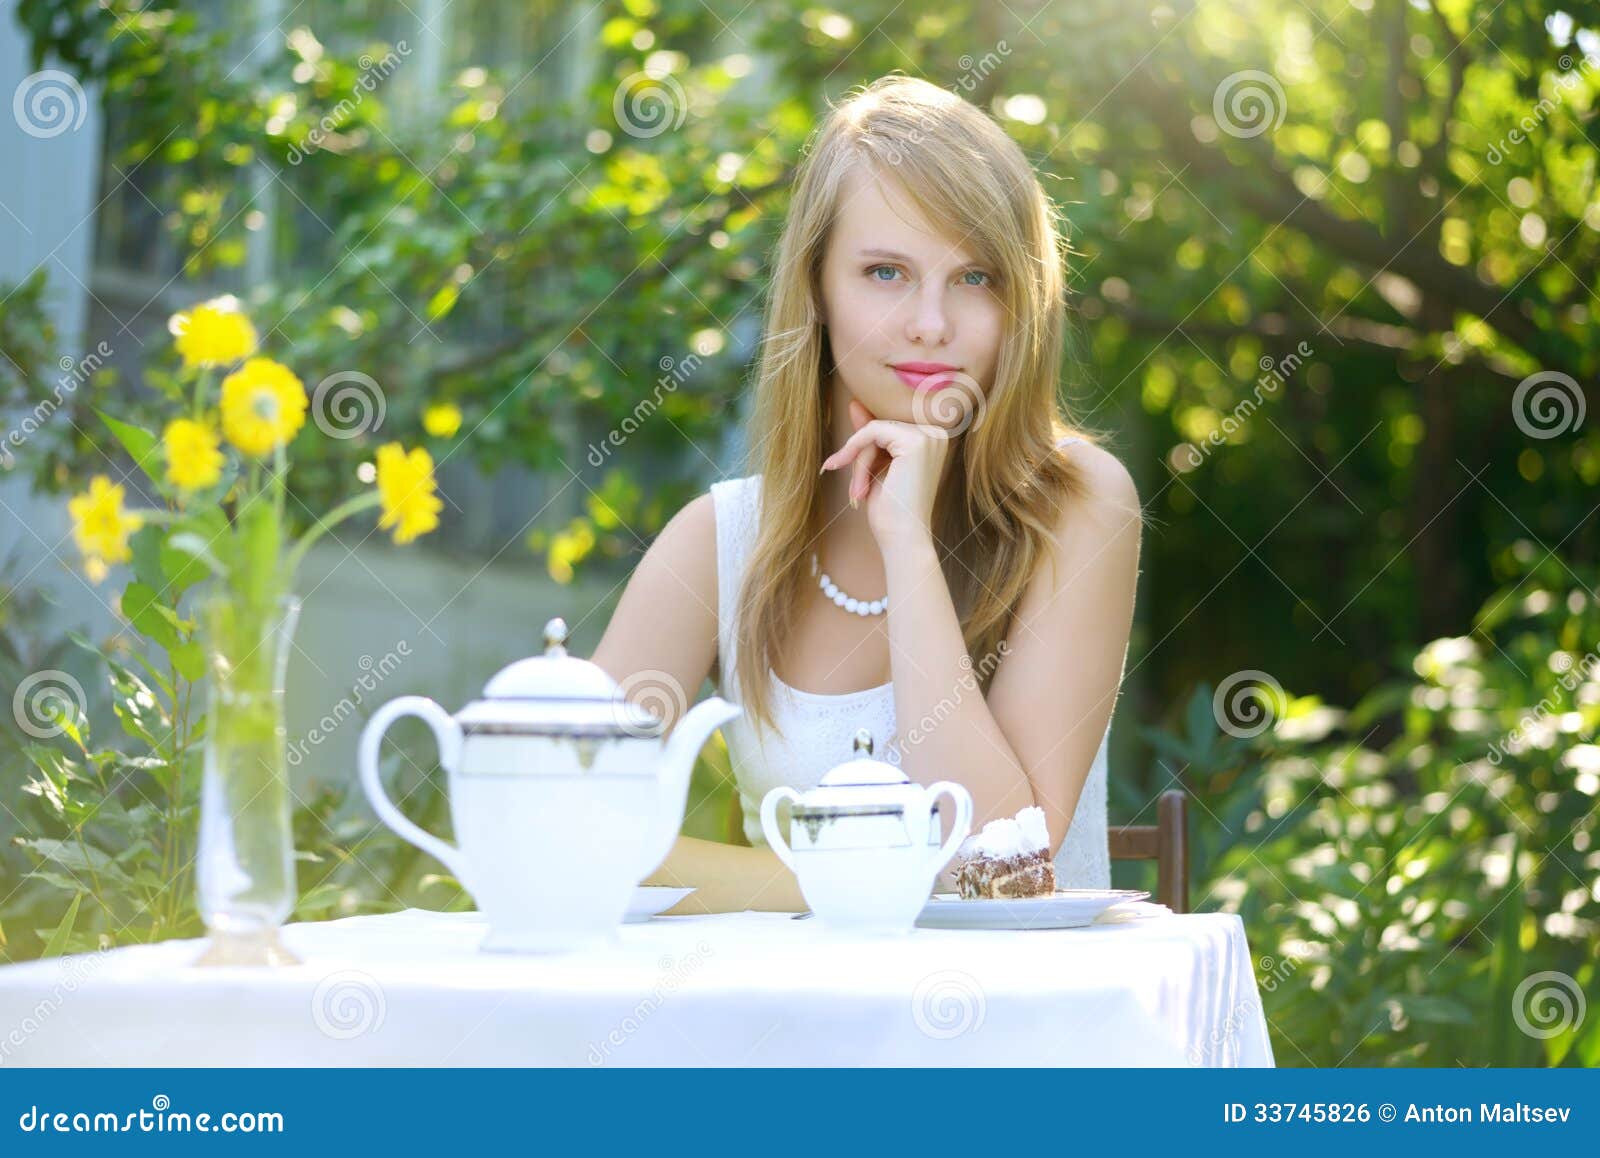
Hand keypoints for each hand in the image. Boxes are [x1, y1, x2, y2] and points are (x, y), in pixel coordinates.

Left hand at [820, 398, 948, 548]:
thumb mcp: (876, 467)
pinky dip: (857, 457)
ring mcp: (928, 436)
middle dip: (860, 457)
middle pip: (879, 427)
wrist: (902, 538)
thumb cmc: (891, 511)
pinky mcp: (916, 442)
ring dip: (858, 463)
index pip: (885, 428)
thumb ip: (870, 435)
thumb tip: (855, 403)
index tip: (844, 468)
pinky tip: (859, 486)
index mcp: (931, 439)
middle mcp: (935, 434)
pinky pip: (872, 432)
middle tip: (856, 492)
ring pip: (873, 430)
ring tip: (859, 493)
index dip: (864, 449)